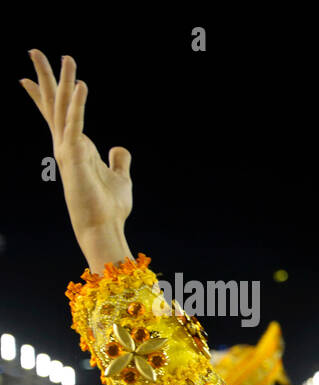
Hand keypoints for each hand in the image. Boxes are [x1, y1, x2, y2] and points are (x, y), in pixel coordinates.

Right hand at [20, 51, 132, 268]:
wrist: (103, 227)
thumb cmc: (108, 206)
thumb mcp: (119, 177)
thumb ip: (118, 160)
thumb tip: (119, 147)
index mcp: (75, 147)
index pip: (56, 115)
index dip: (44, 95)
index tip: (27, 76)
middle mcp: (66, 144)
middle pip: (54, 104)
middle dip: (46, 77)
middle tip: (35, 51)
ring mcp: (68, 149)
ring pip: (64, 107)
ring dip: (65, 81)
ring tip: (66, 57)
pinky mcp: (76, 155)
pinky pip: (77, 123)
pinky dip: (79, 105)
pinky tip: (82, 86)